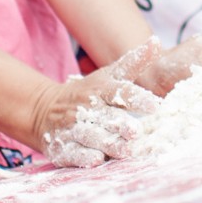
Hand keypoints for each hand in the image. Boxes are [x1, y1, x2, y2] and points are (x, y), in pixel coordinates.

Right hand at [32, 70, 162, 167]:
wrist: (45, 110)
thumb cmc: (88, 93)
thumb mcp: (109, 76)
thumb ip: (134, 62)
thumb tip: (156, 42)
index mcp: (99, 90)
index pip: (119, 92)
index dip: (137, 98)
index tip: (155, 105)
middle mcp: (85, 109)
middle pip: (105, 117)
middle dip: (120, 124)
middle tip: (136, 131)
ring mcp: (72, 129)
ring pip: (91, 136)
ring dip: (107, 143)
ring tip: (125, 150)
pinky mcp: (62, 148)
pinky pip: (73, 153)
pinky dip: (83, 157)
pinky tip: (96, 160)